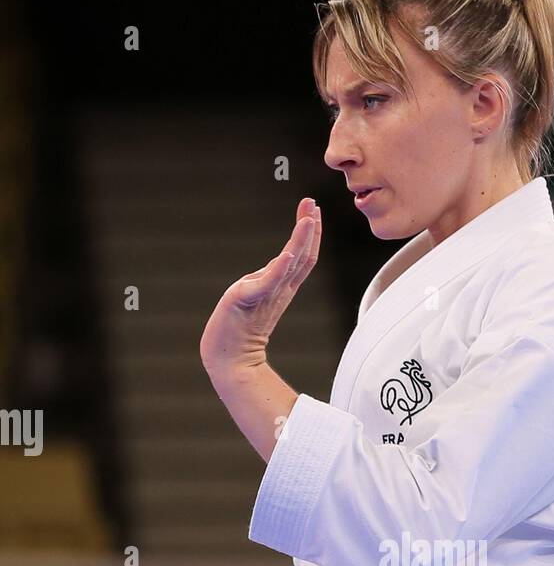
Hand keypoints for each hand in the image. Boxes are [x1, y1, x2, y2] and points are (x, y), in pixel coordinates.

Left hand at [199, 196, 321, 382]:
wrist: (228, 361)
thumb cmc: (237, 334)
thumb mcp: (255, 297)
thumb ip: (267, 279)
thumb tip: (280, 263)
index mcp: (281, 289)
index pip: (302, 258)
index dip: (310, 235)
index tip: (313, 210)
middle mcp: (278, 291)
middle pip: (302, 256)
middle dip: (309, 228)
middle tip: (314, 203)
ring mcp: (266, 295)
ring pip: (290, 264)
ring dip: (300, 240)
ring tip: (309, 219)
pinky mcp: (249, 300)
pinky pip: (268, 283)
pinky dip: (278, 269)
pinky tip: (286, 255)